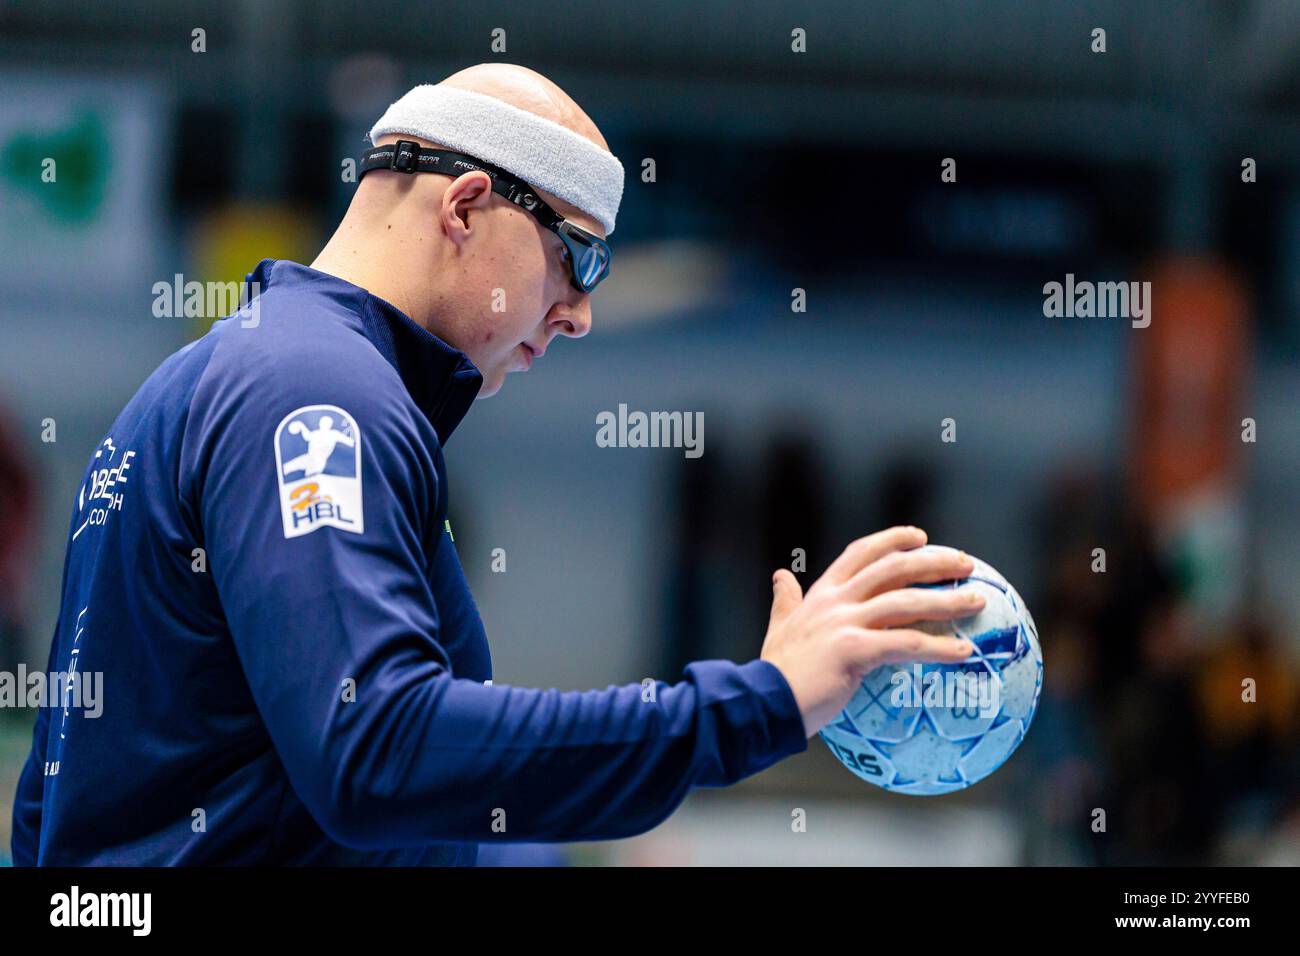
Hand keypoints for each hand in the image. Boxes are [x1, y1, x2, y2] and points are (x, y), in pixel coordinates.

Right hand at [760, 526, 982, 736]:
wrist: (763, 701)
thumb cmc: (775, 671)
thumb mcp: (778, 627)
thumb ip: (785, 601)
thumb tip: (780, 576)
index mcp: (821, 594)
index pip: (860, 553)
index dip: (891, 540)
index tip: (920, 537)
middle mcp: (835, 601)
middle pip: (892, 569)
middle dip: (933, 561)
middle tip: (965, 564)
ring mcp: (844, 623)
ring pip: (906, 602)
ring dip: (947, 601)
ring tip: (978, 602)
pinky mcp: (854, 650)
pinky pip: (906, 644)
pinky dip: (939, 648)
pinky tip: (965, 652)